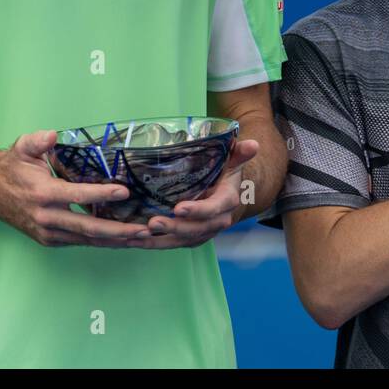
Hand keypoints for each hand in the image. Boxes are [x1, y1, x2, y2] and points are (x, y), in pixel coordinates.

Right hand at [0, 130, 151, 247]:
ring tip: (140, 237)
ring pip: (87, 239)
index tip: (125, 192)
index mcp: (43, 193)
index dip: (102, 195)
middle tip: (143, 229)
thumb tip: (52, 135)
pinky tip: (121, 238)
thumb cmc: (11, 167)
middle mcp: (46, 217)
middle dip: (118, 230)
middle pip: (88, 227)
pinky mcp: (49, 239)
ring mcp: (48, 232)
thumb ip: (37, 141)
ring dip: (115, 240)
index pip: (78, 195)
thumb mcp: (22, 148)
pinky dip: (101, 241)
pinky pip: (79, 241)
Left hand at [133, 139, 258, 248]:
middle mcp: (217, 221)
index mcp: (227, 201)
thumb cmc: (227, 174)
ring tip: (137, 236)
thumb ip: (240, 153)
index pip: (213, 208)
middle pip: (195, 229)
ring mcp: (204, 232)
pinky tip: (135, 241)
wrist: (232, 195)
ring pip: (182, 240)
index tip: (179, 208)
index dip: (198, 210)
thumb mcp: (234, 161)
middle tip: (152, 223)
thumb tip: (253, 144)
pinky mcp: (192, 238)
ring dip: (159, 241)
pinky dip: (154, 244)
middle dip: (174, 228)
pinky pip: (173, 244)